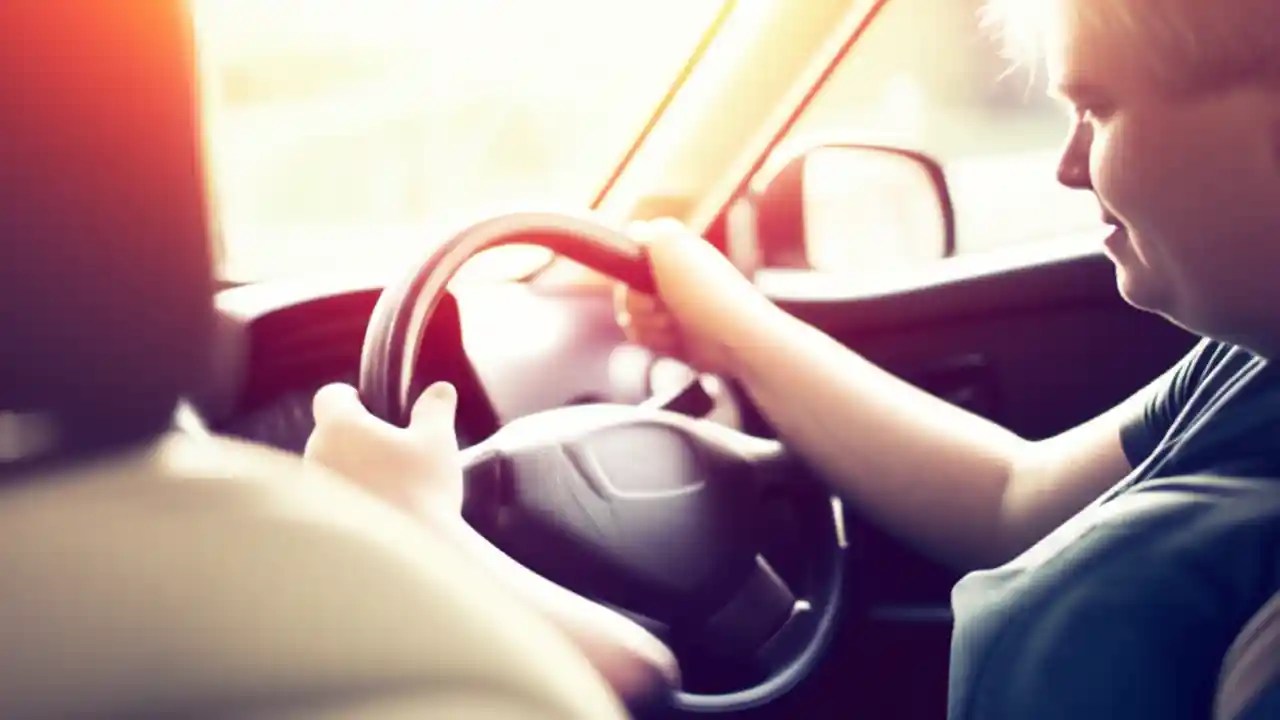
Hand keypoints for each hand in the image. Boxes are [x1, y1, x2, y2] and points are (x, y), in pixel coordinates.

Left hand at [304, 381, 461, 519]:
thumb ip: (435, 408)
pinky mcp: (315, 521)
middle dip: (355, 436)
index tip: (377, 410)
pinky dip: (346, 499)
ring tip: (387, 485)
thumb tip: (440, 389)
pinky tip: (376, 512)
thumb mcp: (438, 441)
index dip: (352, 397)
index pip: (329, 395)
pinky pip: (327, 498)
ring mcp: (311, 490)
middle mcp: (315, 454)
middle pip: (328, 432)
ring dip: (350, 468)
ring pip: (327, 466)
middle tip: (393, 450)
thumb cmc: (422, 490)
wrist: (409, 556)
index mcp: (339, 427)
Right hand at [615, 217, 776, 376]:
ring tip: (675, 327)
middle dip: (636, 306)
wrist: (734, 341)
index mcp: (674, 254)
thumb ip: (650, 232)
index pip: (629, 258)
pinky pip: (645, 339)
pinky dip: (657, 343)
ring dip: (648, 327)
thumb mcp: (673, 246)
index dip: (627, 275)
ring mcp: (671, 310)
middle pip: (626, 293)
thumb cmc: (706, 293)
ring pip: (632, 319)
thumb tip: (634, 229)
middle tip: (661, 308)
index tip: (638, 283)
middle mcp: (671, 279)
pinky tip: (677, 341)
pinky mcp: (672, 337)